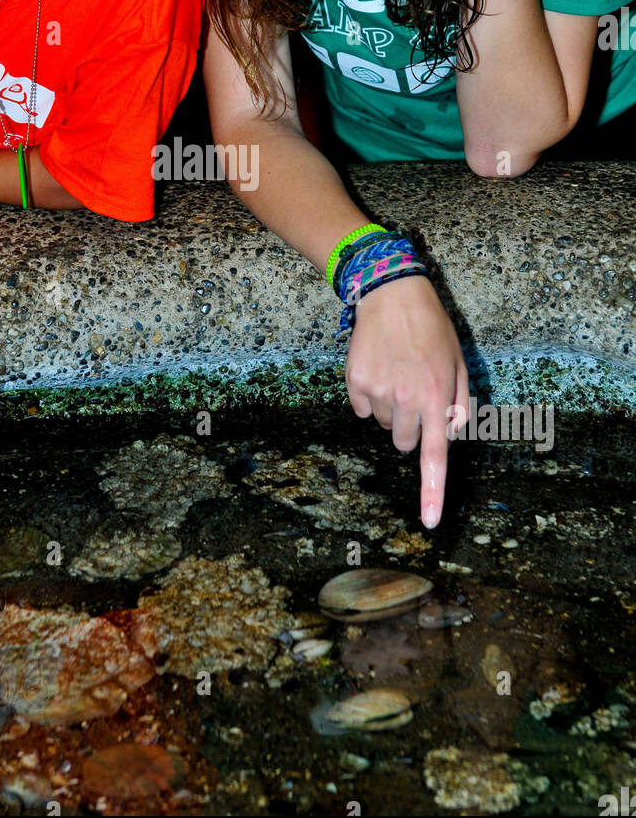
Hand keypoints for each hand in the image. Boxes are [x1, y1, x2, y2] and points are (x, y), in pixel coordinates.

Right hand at [344, 274, 469, 528]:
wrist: (392, 295)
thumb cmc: (432, 330)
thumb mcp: (459, 363)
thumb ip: (461, 404)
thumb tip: (450, 435)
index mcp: (438, 398)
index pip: (435, 455)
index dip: (432, 492)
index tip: (430, 522)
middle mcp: (407, 400)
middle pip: (404, 443)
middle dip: (410, 427)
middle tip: (414, 393)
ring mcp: (379, 392)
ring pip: (382, 426)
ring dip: (390, 410)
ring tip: (395, 374)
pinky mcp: (356, 383)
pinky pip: (361, 409)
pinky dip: (368, 397)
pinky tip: (377, 369)